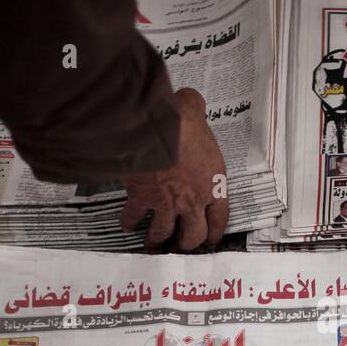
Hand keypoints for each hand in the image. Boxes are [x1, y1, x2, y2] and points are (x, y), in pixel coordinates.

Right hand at [120, 88, 228, 250]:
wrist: (155, 131)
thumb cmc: (180, 121)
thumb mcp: (196, 113)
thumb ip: (196, 111)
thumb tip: (190, 100)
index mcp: (213, 183)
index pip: (220, 218)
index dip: (214, 232)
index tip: (209, 240)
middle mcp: (193, 200)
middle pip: (193, 235)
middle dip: (185, 244)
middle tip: (179, 246)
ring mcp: (167, 204)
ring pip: (163, 233)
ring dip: (156, 240)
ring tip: (152, 244)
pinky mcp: (142, 200)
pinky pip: (134, 218)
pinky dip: (129, 222)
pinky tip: (126, 223)